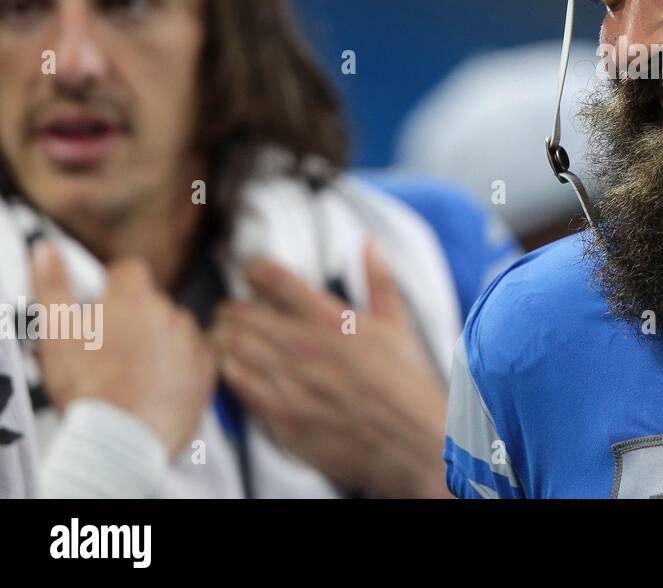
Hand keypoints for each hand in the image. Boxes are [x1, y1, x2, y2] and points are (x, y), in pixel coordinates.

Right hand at [31, 238, 216, 457]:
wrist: (124, 438)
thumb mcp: (56, 334)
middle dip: (133, 319)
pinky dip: (179, 365)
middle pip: (150, 303)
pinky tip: (157, 385)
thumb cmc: (87, 387)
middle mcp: (171, 311)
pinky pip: (194, 355)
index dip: (112, 288)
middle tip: (109, 352)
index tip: (100, 311)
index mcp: (135, 297)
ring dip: (158, 342)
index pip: (128, 271)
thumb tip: (46, 248)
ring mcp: (193, 340)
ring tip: (132, 374)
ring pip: (173, 329)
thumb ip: (52, 285)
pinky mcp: (208, 369)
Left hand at [213, 238, 450, 497]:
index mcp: (335, 320)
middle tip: (235, 308)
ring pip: (233, 348)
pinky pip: (238, 386)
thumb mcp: (399, 324)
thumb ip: (379, 279)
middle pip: (243, 314)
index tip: (252, 270)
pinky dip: (231, 371)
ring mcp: (292, 386)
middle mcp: (308, 349)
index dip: (255, 269)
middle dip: (234, 307)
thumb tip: (370, 241)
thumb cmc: (408, 382)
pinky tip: (236, 367)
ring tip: (230, 336)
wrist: (414, 442)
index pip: (276, 280)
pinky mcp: (282, 418)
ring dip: (227, 338)